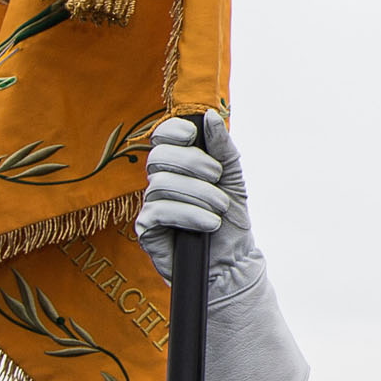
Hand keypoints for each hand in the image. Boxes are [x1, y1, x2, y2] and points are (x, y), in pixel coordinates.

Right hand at [135, 113, 307, 380]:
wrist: (232, 264)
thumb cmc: (231, 221)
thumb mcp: (234, 181)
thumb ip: (223, 149)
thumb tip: (210, 117)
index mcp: (180, 166)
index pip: (163, 137)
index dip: (173, 130)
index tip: (192, 135)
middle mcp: (161, 182)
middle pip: (160, 158)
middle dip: (192, 163)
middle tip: (216, 178)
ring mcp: (152, 205)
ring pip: (162, 185)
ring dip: (198, 194)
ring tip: (219, 210)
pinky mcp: (147, 229)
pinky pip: (159, 211)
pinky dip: (188, 215)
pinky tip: (207, 225)